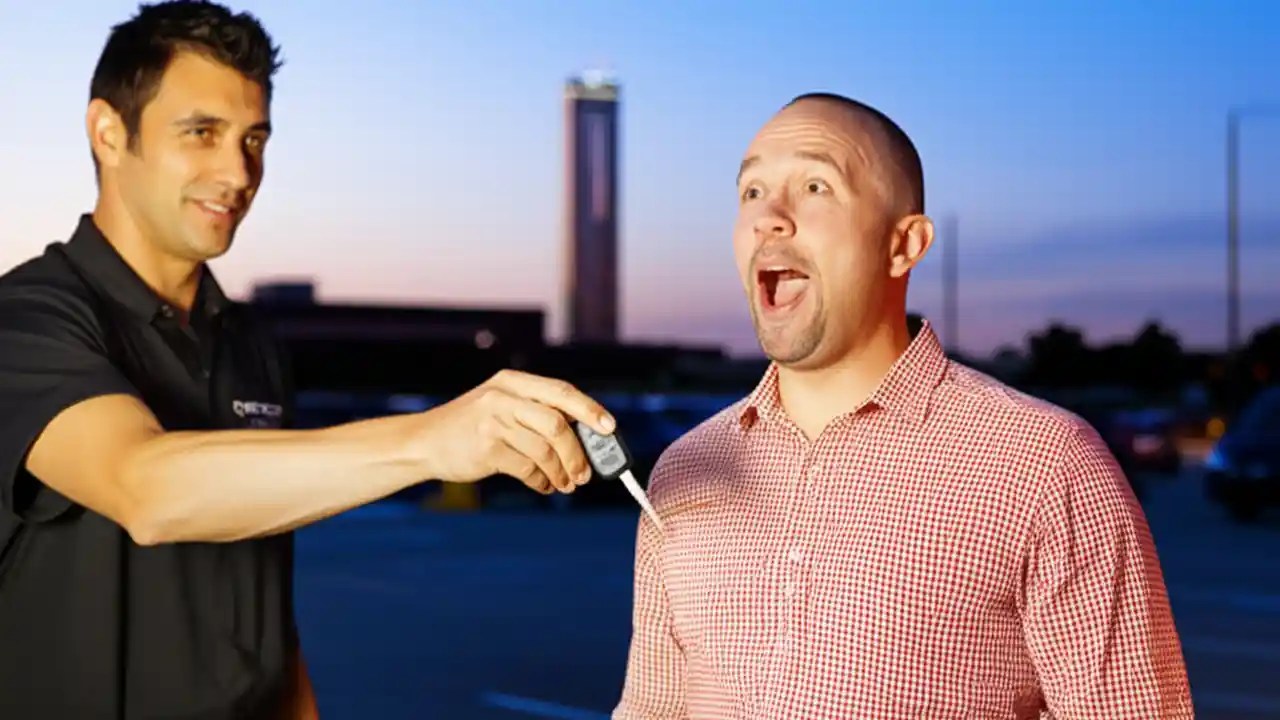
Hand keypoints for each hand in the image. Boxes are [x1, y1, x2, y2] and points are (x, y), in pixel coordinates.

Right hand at [413, 369, 615, 493]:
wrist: (424, 442)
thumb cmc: (471, 427)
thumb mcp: (501, 406)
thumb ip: (536, 413)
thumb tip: (585, 438)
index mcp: (513, 381)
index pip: (561, 391)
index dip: (589, 410)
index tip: (609, 428)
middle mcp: (503, 397)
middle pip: (557, 424)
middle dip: (577, 452)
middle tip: (585, 474)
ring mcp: (493, 422)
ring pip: (544, 450)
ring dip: (561, 472)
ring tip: (564, 483)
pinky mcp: (486, 448)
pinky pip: (527, 469)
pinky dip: (541, 481)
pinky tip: (544, 485)